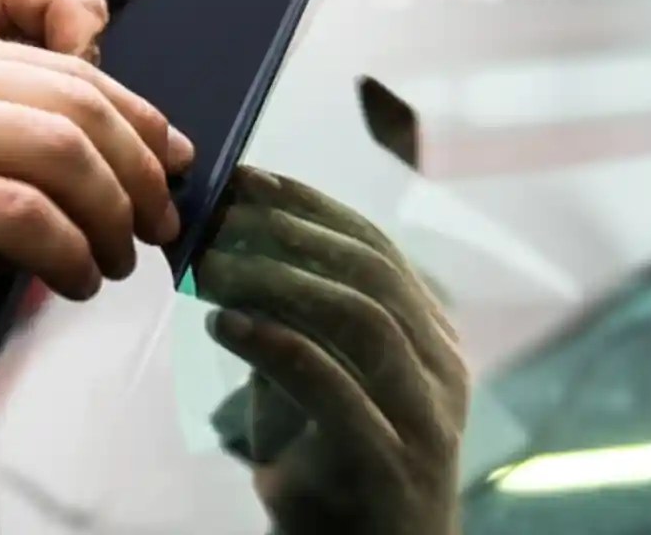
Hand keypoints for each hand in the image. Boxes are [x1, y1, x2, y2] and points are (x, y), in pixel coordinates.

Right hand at [0, 25, 191, 351]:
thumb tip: (60, 224)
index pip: (65, 75)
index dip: (137, 119)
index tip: (169, 162)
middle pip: (80, 106)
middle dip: (140, 172)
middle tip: (159, 225)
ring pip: (61, 152)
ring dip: (111, 216)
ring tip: (117, 261)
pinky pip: (20, 213)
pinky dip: (67, 253)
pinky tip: (72, 280)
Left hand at [198, 167, 468, 534]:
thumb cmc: (331, 470)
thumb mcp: (311, 382)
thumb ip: (288, 321)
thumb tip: (221, 246)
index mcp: (429, 335)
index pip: (375, 247)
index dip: (309, 206)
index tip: (245, 179)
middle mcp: (441, 366)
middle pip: (371, 270)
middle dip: (289, 232)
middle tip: (218, 215)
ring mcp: (425, 417)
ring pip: (362, 318)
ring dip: (277, 281)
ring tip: (209, 269)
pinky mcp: (390, 465)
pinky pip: (335, 389)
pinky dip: (276, 347)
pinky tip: (224, 326)